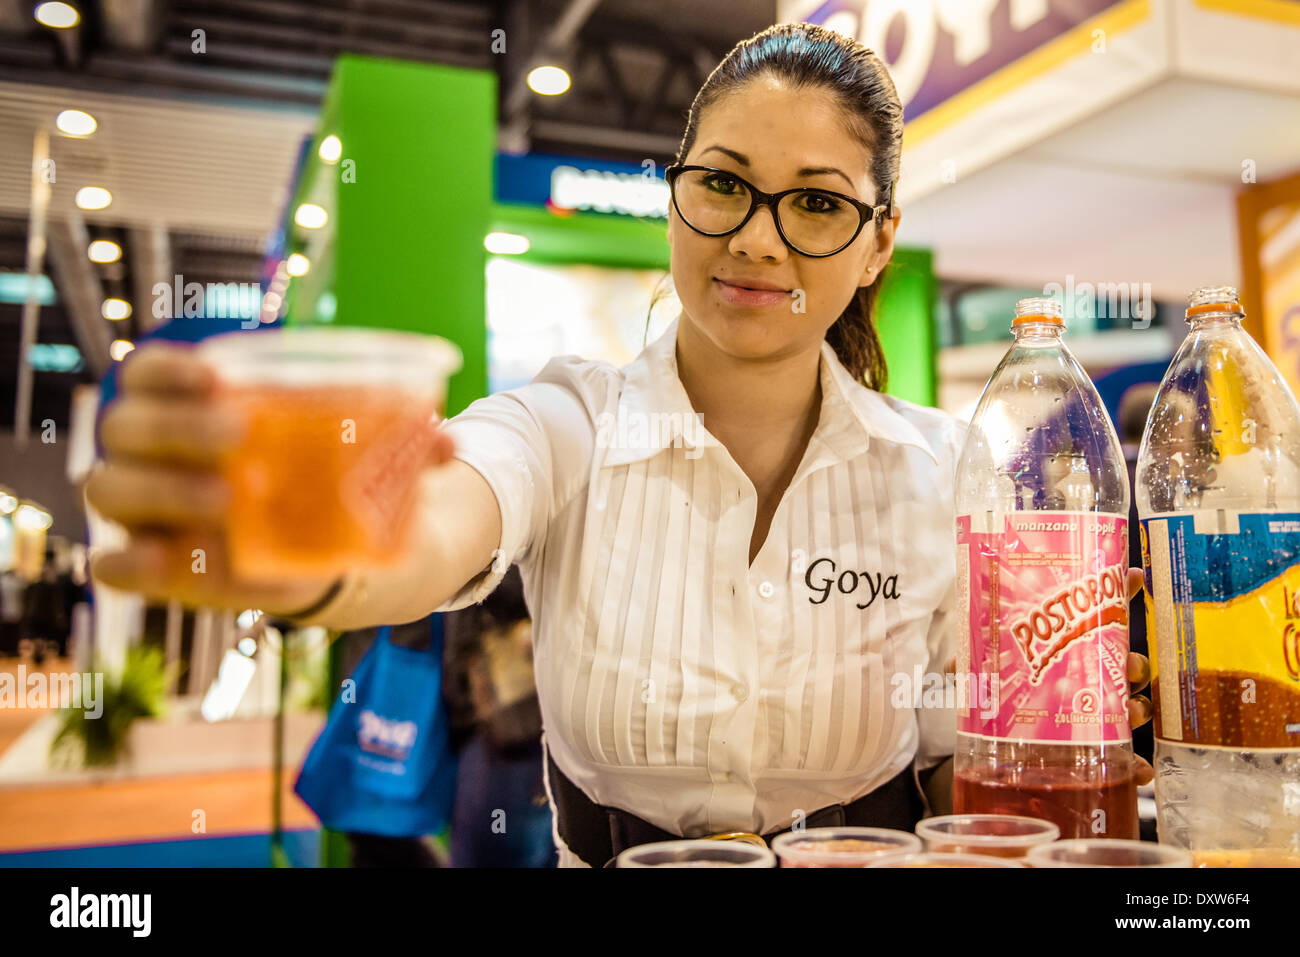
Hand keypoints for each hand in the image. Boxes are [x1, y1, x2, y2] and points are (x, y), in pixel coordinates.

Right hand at [86, 342, 457, 613]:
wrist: (321, 550)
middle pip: (128, 426)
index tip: (217, 374)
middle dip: (178, 426)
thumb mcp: (358, 456)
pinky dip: (131, 564)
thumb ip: (399, 445)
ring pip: (111, 489)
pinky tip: (164, 558)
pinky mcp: (151, 565)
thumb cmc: (326, 479)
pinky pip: (115, 567)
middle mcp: (150, 451)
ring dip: (163, 489)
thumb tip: (447, 444)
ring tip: (228, 499)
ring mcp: (144, 509)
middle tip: (240, 435)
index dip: (169, 369)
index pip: (148, 371)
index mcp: (188, 404)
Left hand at [939, 566, 1155, 786]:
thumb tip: (950, 667)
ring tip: (1132, 711)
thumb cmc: (991, 686)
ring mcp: (1097, 707)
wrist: (991, 734)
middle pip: (1125, 662)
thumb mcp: (977, 667)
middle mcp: (1089, 672)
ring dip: (1139, 705)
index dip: (1119, 590)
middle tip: (1129, 666)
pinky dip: (1135, 763)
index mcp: (1068, 643)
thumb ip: (966, 663)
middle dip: (1133, 662)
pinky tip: (1140, 770)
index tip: (1132, 578)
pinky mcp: (1097, 745)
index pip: (1101, 610)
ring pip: (1131, 702)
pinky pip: (1123, 753)